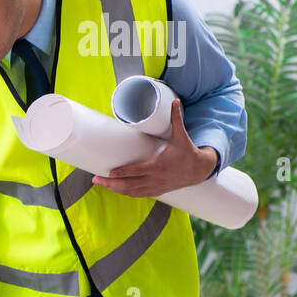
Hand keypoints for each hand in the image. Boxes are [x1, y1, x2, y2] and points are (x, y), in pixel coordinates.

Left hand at [91, 99, 217, 196]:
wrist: (200, 169)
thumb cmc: (188, 151)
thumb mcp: (181, 135)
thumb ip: (176, 118)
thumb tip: (176, 101)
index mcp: (158, 166)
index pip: (137, 171)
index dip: (123, 172)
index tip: (110, 172)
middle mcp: (156, 179)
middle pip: (130, 185)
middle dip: (111, 184)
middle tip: (96, 180)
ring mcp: (156, 187)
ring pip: (132, 192)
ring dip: (116, 189)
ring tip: (102, 184)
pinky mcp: (158, 191)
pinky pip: (139, 195)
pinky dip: (127, 193)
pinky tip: (117, 190)